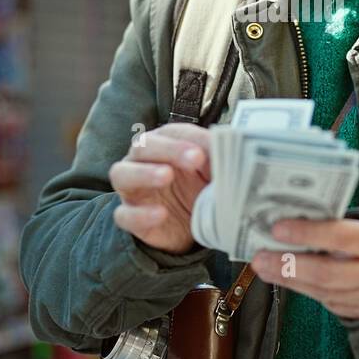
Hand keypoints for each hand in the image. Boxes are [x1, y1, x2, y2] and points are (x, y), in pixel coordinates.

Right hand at [108, 123, 210, 254]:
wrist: (189, 226)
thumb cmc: (198, 189)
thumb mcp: (212, 174)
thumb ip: (220, 161)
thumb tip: (235, 153)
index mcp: (164, 144)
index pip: (172, 132)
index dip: (190, 138)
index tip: (212, 147)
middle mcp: (141, 161)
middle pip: (143, 146)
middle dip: (169, 149)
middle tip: (195, 158)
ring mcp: (132, 189)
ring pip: (122, 174)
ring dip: (144, 173)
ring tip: (167, 176)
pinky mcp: (130, 216)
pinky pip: (124, 214)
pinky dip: (140, 214)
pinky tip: (160, 214)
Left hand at [251, 218, 358, 321]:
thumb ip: (339, 226)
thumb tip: (295, 222)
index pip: (342, 236)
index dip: (308, 232)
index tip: (279, 228)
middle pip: (328, 273)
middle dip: (289, 265)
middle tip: (262, 256)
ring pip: (325, 292)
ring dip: (289, 280)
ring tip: (266, 267)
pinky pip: (330, 303)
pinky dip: (305, 290)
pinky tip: (288, 279)